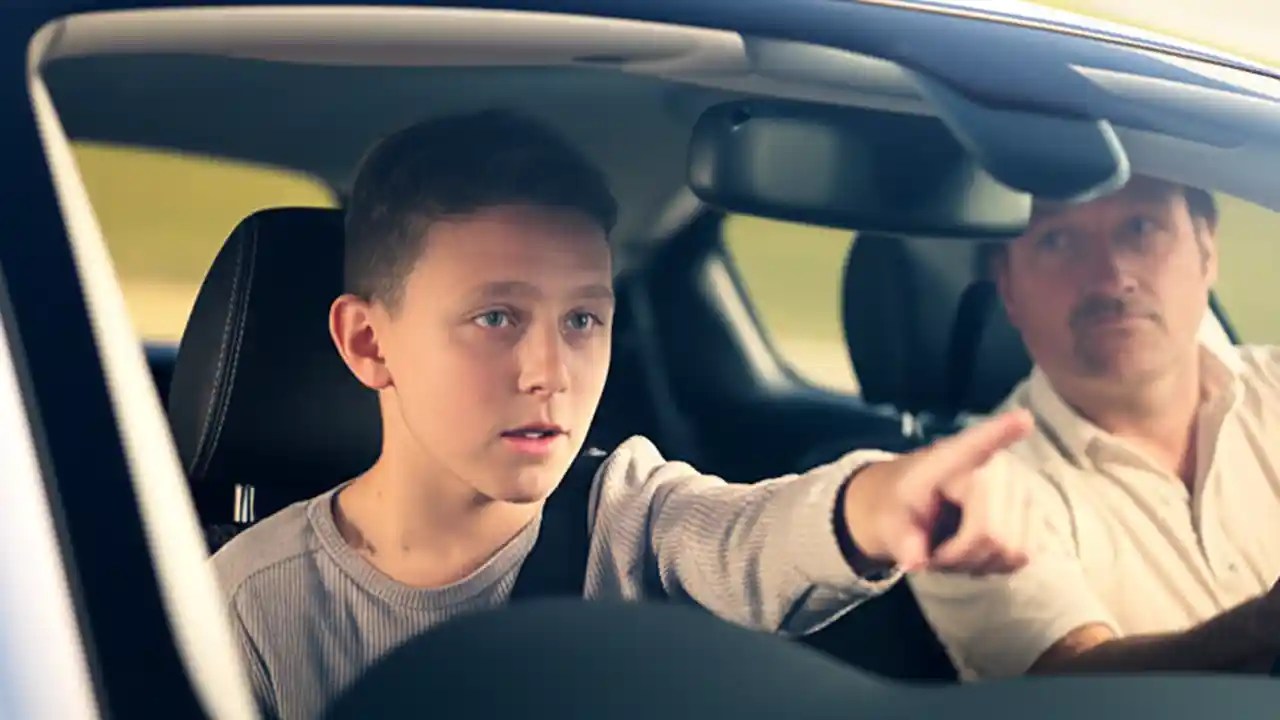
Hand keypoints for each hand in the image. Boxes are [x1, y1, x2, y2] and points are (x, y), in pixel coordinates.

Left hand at [841, 409, 1036, 574]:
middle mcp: (991, 466)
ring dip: (976, 563)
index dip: (1001, 433)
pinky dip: (994, 564)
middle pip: (990, 533)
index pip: (976, 444)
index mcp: (946, 460)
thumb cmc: (898, 506)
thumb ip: (899, 541)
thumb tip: (915, 560)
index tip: (1024, 420)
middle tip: (935, 553)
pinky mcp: (1031, 512)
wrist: (912, 506)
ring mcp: (1016, 488)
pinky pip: (1020, 556)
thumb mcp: (886, 523)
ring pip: (1009, 549)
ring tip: (952, 551)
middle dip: (960, 556)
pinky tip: (974, 553)